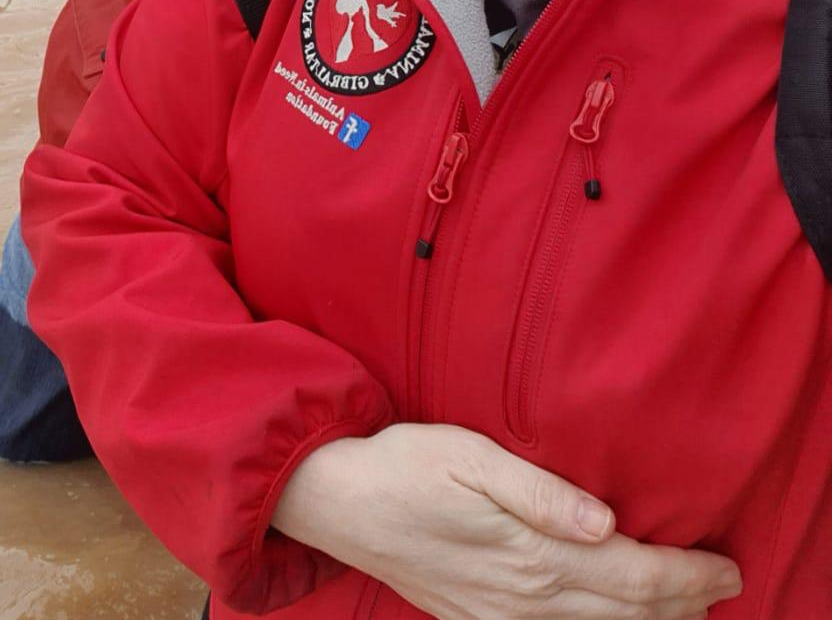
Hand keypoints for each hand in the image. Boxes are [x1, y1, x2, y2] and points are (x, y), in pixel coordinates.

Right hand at [273, 425, 741, 619]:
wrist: (335, 502)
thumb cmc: (403, 465)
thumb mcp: (469, 456)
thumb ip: (539, 491)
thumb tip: (605, 520)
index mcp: (529, 552)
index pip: (630, 575)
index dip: (685, 575)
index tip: (725, 565)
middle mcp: (523, 597)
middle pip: (624, 613)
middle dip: (681, 604)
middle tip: (724, 586)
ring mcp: (500, 618)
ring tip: (686, 609)